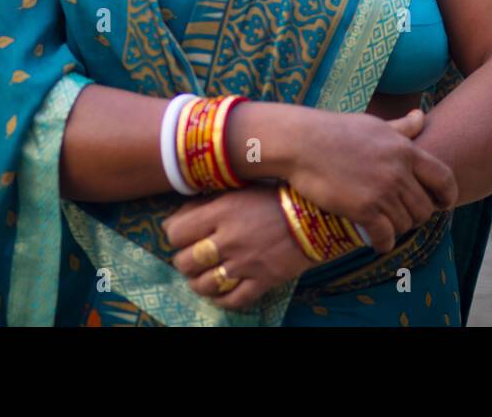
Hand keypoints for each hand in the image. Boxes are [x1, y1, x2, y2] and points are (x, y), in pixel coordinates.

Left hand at [162, 185, 317, 311]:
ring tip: (203, 276)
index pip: (175, 233)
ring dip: (199, 282)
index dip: (175, 236)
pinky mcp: (264, 281)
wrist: (316, 214)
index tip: (182, 235)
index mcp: (221, 212)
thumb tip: (176, 218)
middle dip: (185, 261)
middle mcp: (229, 240)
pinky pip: (233, 300)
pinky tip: (222, 292)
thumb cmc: (274, 196)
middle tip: (192, 257)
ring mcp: (246, 264)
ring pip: (204, 285)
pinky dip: (222, 300)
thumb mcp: (237, 190)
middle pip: (185, 262)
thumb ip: (206, 203)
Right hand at [284, 107, 456, 252]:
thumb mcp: (374, 124)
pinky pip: (385, 235)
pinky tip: (378, 243)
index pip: (444, 178)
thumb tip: (421, 116)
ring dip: (398, 228)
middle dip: (417, 215)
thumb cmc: (335, 130)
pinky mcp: (363, 209)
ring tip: (387, 226)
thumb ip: (402, 127)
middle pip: (425, 207)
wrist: (301, 143)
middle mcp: (398, 172)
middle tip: (404, 217)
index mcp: (404, 150)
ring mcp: (382, 191)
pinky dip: (384, 243)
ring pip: (406, 223)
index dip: (448, 195)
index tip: (443, 204)